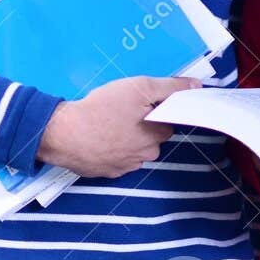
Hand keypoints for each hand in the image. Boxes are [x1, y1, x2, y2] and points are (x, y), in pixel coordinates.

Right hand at [36, 76, 201, 178]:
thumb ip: (170, 87)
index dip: (154, 111)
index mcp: (157, 136)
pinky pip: (117, 159)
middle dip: (142, 125)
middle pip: (152, 137)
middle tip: (120, 112)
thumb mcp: (139, 87)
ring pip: (134, 149)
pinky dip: (111, 149)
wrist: (62, 133)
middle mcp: (145, 156)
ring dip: (127, 138)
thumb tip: (197, 87)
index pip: (166, 122)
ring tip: (107, 124)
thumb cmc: (102, 108)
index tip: (138, 105)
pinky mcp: (106, 173)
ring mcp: (125, 167)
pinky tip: (99, 138)